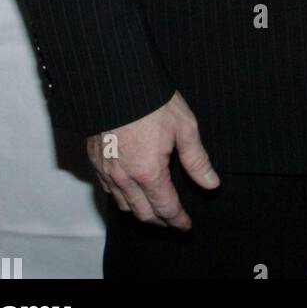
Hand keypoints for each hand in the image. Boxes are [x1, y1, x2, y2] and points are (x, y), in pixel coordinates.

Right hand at [87, 90, 219, 228]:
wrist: (116, 81)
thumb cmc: (152, 101)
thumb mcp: (184, 127)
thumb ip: (197, 160)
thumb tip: (212, 184)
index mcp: (149, 172)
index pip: (165, 208)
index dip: (177, 220)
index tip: (186, 226)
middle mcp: (124, 178)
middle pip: (142, 213)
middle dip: (160, 221)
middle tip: (172, 222)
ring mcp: (106, 170)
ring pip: (123, 205)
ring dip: (139, 212)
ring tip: (153, 209)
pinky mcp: (94, 160)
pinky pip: (108, 190)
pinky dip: (121, 197)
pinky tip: (130, 191)